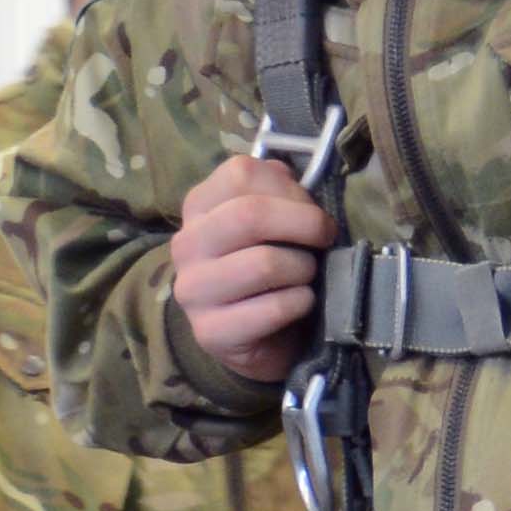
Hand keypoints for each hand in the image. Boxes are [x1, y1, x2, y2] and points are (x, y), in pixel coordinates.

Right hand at [172, 147, 334, 382]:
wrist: (259, 336)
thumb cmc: (273, 267)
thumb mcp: (273, 219)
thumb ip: (280, 191)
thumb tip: (298, 183)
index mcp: (199, 207)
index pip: (241, 174)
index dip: (289, 189)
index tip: (310, 209)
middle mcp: (186, 245)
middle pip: (249, 215)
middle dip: (305, 224)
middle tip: (325, 239)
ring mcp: (192, 290)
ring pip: (264, 264)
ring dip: (303, 268)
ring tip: (306, 275)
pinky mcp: (210, 332)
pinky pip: (273, 308)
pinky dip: (301, 303)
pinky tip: (300, 304)